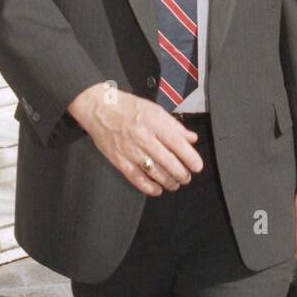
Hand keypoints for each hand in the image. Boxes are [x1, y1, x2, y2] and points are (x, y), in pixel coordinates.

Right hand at [66, 81, 203, 194]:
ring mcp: (130, 150)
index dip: (190, 157)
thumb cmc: (127, 107)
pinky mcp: (119, 160)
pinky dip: (148, 187)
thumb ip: (174, 126)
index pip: (177, 143)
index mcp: (154, 122)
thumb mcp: (155, 110)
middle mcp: (143, 137)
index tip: (197, 166)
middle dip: (181, 173)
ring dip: (168, 182)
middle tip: (186, 177)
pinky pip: (136, 178)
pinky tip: (157, 190)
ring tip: (175, 184)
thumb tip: (191, 138)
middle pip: (167, 161)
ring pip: (154, 172)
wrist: (99, 108)